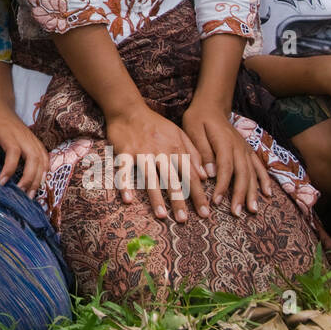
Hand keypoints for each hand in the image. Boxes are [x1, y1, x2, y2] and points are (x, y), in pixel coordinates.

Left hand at [0, 98, 46, 196]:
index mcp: (8, 134)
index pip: (14, 153)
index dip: (9, 169)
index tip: (2, 183)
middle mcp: (23, 136)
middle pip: (33, 158)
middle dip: (30, 178)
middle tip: (23, 194)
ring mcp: (30, 137)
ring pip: (42, 158)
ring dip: (39, 177)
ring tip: (32, 194)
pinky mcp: (33, 139)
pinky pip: (45, 155)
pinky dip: (45, 168)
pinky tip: (41, 180)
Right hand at [105, 105, 207, 220]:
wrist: (129, 109)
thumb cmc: (155, 124)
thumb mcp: (179, 134)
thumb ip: (193, 153)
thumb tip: (205, 176)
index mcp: (175, 148)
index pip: (190, 175)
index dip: (198, 194)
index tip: (205, 212)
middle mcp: (160, 152)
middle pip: (171, 180)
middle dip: (179, 201)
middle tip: (184, 220)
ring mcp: (141, 153)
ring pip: (150, 178)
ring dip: (156, 198)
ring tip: (162, 216)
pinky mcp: (124, 153)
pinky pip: (125, 171)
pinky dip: (126, 185)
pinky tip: (128, 200)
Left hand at [182, 103, 270, 216]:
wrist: (211, 106)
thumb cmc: (198, 119)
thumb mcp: (193, 130)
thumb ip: (202, 151)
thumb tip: (208, 173)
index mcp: (224, 142)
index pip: (225, 168)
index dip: (222, 186)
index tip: (216, 202)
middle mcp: (239, 147)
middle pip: (242, 173)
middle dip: (240, 194)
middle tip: (236, 213)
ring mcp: (245, 149)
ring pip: (252, 173)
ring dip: (253, 192)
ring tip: (252, 210)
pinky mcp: (247, 151)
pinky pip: (259, 166)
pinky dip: (264, 180)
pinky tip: (267, 194)